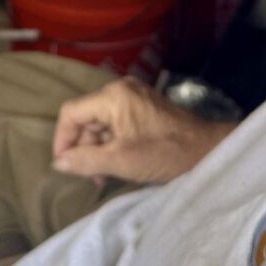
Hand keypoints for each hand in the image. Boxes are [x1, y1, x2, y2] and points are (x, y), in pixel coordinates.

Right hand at [51, 76, 233, 185]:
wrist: (207, 150)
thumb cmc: (164, 154)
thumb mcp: (121, 161)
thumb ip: (86, 161)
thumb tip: (58, 163)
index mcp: (113, 96)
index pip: (72, 112)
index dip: (62, 139)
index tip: (64, 165)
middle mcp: (120, 89)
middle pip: (86, 117)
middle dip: (83, 146)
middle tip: (88, 175)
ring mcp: (134, 96)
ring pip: (101, 121)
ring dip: (97, 148)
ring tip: (102, 175)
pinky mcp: (143, 107)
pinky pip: (116, 122)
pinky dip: (111, 142)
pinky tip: (115, 163)